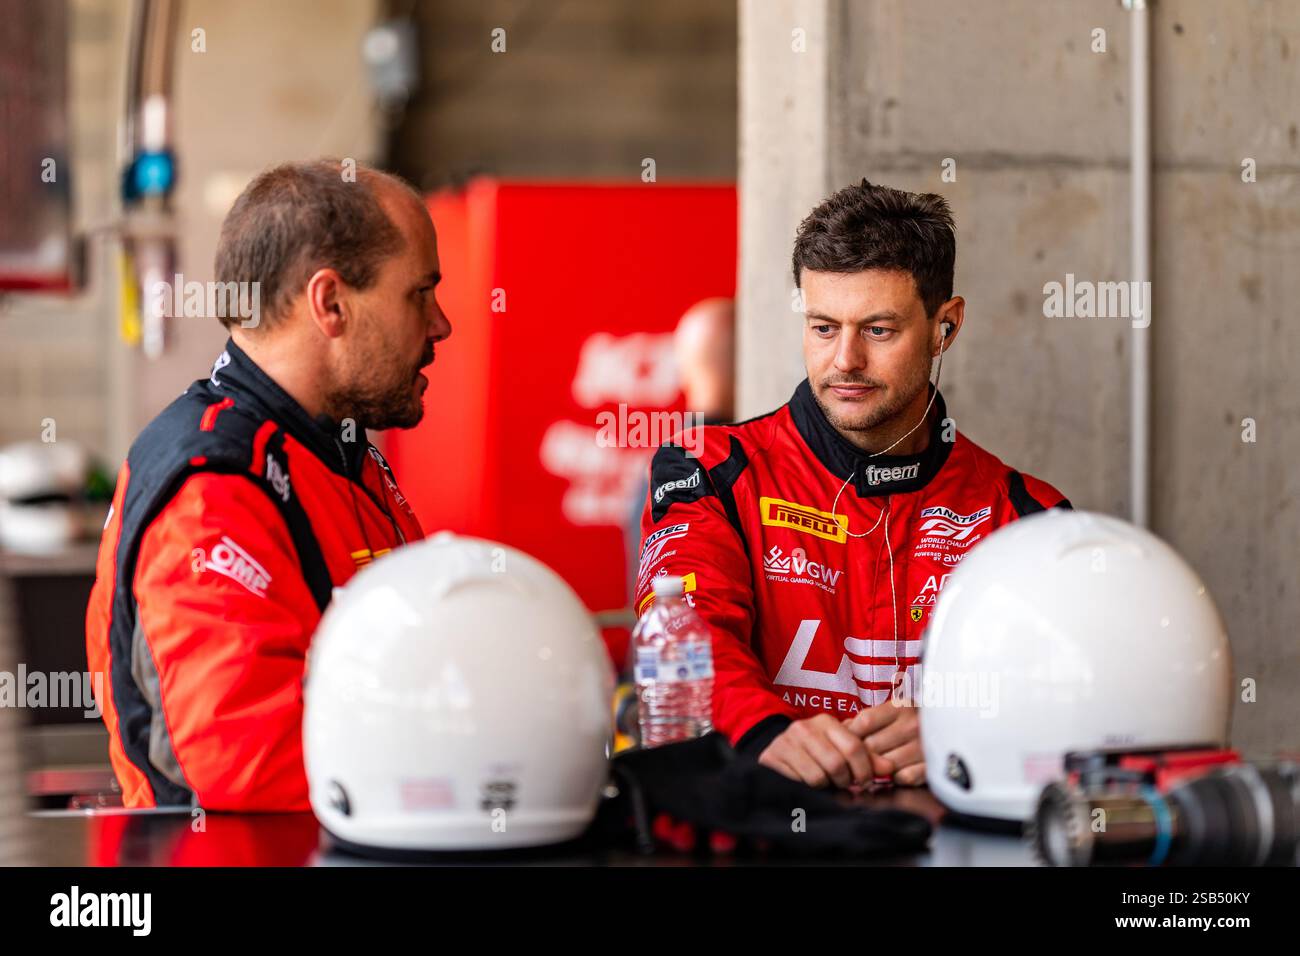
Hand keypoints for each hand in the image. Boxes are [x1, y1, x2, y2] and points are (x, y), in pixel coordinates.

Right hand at [758, 713, 893, 788]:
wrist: (778, 750)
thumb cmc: (816, 751)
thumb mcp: (840, 748)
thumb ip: (866, 757)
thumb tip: (888, 768)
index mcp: (826, 721)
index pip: (854, 747)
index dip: (864, 770)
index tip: (865, 781)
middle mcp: (804, 728)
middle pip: (836, 764)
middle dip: (844, 781)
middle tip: (844, 785)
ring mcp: (786, 742)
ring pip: (818, 776)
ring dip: (826, 787)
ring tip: (826, 784)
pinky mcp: (772, 758)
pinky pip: (798, 783)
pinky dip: (807, 789)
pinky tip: (808, 784)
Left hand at [845, 697, 925, 786]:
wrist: (950, 731)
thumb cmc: (911, 723)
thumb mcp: (892, 713)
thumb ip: (866, 720)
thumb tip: (841, 731)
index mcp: (901, 707)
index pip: (864, 722)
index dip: (851, 734)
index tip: (847, 742)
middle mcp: (914, 724)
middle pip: (872, 746)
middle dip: (862, 755)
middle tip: (859, 759)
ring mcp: (924, 746)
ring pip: (885, 764)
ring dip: (878, 768)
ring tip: (878, 765)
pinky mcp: (932, 766)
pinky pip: (903, 778)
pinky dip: (897, 778)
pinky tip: (898, 771)